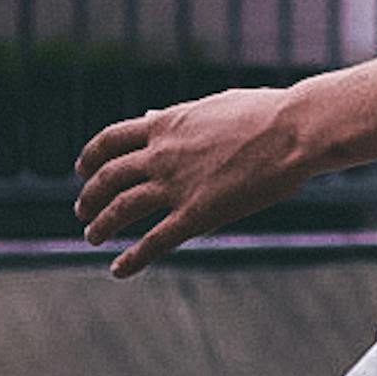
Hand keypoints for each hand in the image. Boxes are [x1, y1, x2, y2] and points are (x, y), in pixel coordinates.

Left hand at [73, 87, 318, 275]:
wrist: (294, 131)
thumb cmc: (264, 114)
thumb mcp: (211, 105)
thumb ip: (176, 115)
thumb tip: (149, 115)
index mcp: (166, 123)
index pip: (110, 140)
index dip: (91, 157)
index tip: (82, 170)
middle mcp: (162, 154)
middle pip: (108, 177)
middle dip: (90, 196)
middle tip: (82, 211)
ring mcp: (176, 184)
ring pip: (122, 208)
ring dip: (102, 225)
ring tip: (93, 236)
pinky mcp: (197, 214)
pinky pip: (154, 241)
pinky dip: (132, 258)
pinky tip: (119, 270)